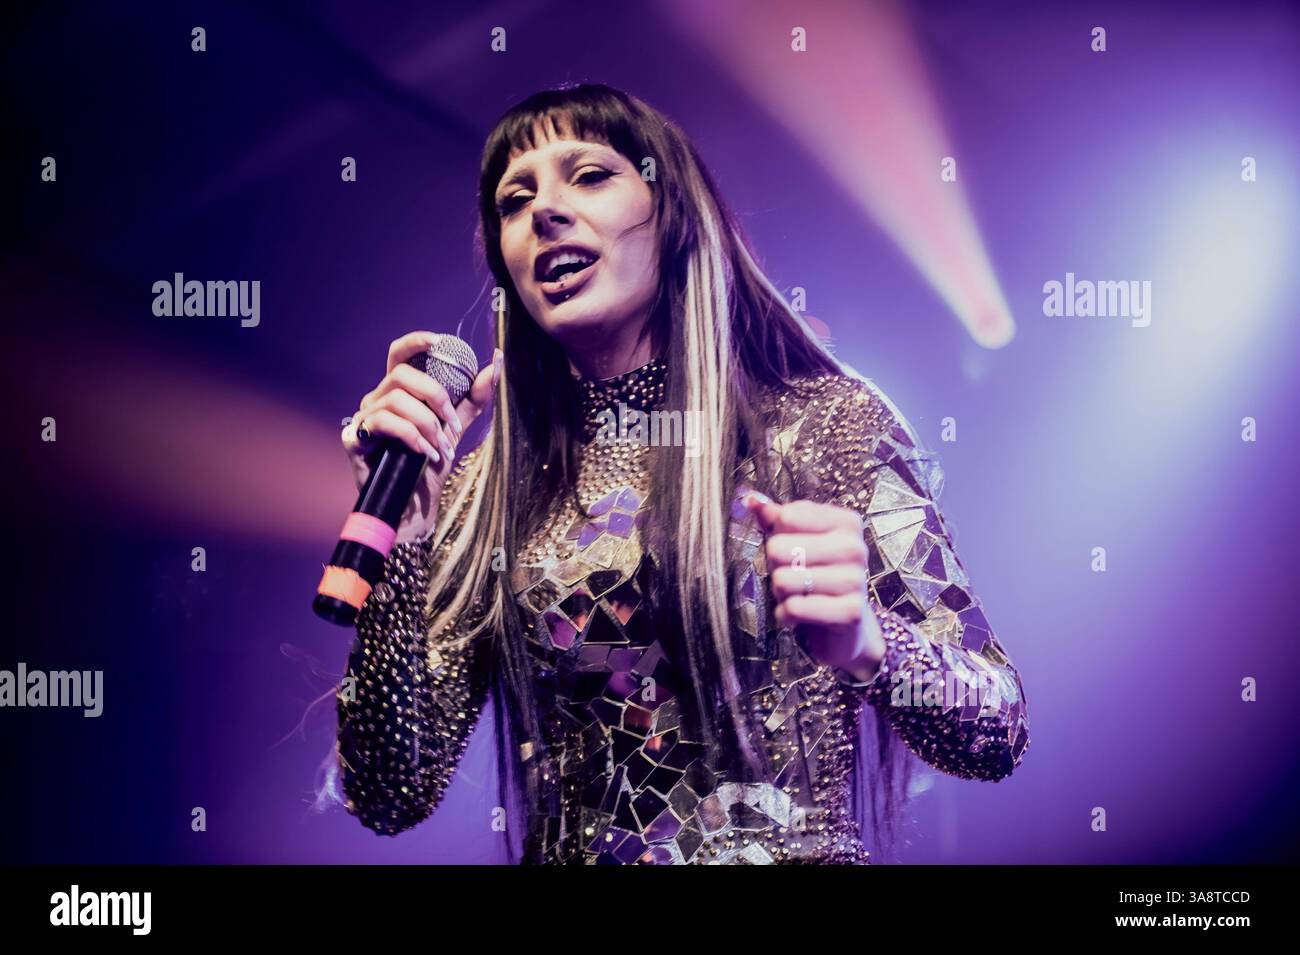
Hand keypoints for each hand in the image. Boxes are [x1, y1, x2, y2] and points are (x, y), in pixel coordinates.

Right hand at [342, 331, 500, 542]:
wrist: (415, 505)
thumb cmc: (429, 463)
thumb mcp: (455, 426)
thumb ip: (473, 397)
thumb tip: (496, 362)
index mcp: (399, 390)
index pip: (400, 353)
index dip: (415, 341)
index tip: (439, 342)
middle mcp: (377, 398)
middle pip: (401, 374)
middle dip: (434, 396)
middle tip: (453, 424)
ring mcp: (364, 417)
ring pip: (395, 400)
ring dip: (426, 424)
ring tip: (439, 448)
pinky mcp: (355, 438)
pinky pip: (383, 423)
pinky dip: (410, 436)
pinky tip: (423, 453)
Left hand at [744, 491, 885, 680]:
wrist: (844, 625)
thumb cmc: (816, 574)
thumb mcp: (796, 541)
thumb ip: (774, 519)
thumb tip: (751, 500)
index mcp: (845, 522)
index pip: (787, 517)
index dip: (777, 536)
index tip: (793, 549)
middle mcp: (855, 547)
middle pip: (779, 549)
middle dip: (776, 568)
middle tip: (793, 576)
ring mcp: (856, 580)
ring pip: (784, 580)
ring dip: (781, 593)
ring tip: (798, 595)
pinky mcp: (850, 612)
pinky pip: (794, 608)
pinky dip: (786, 614)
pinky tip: (799, 614)